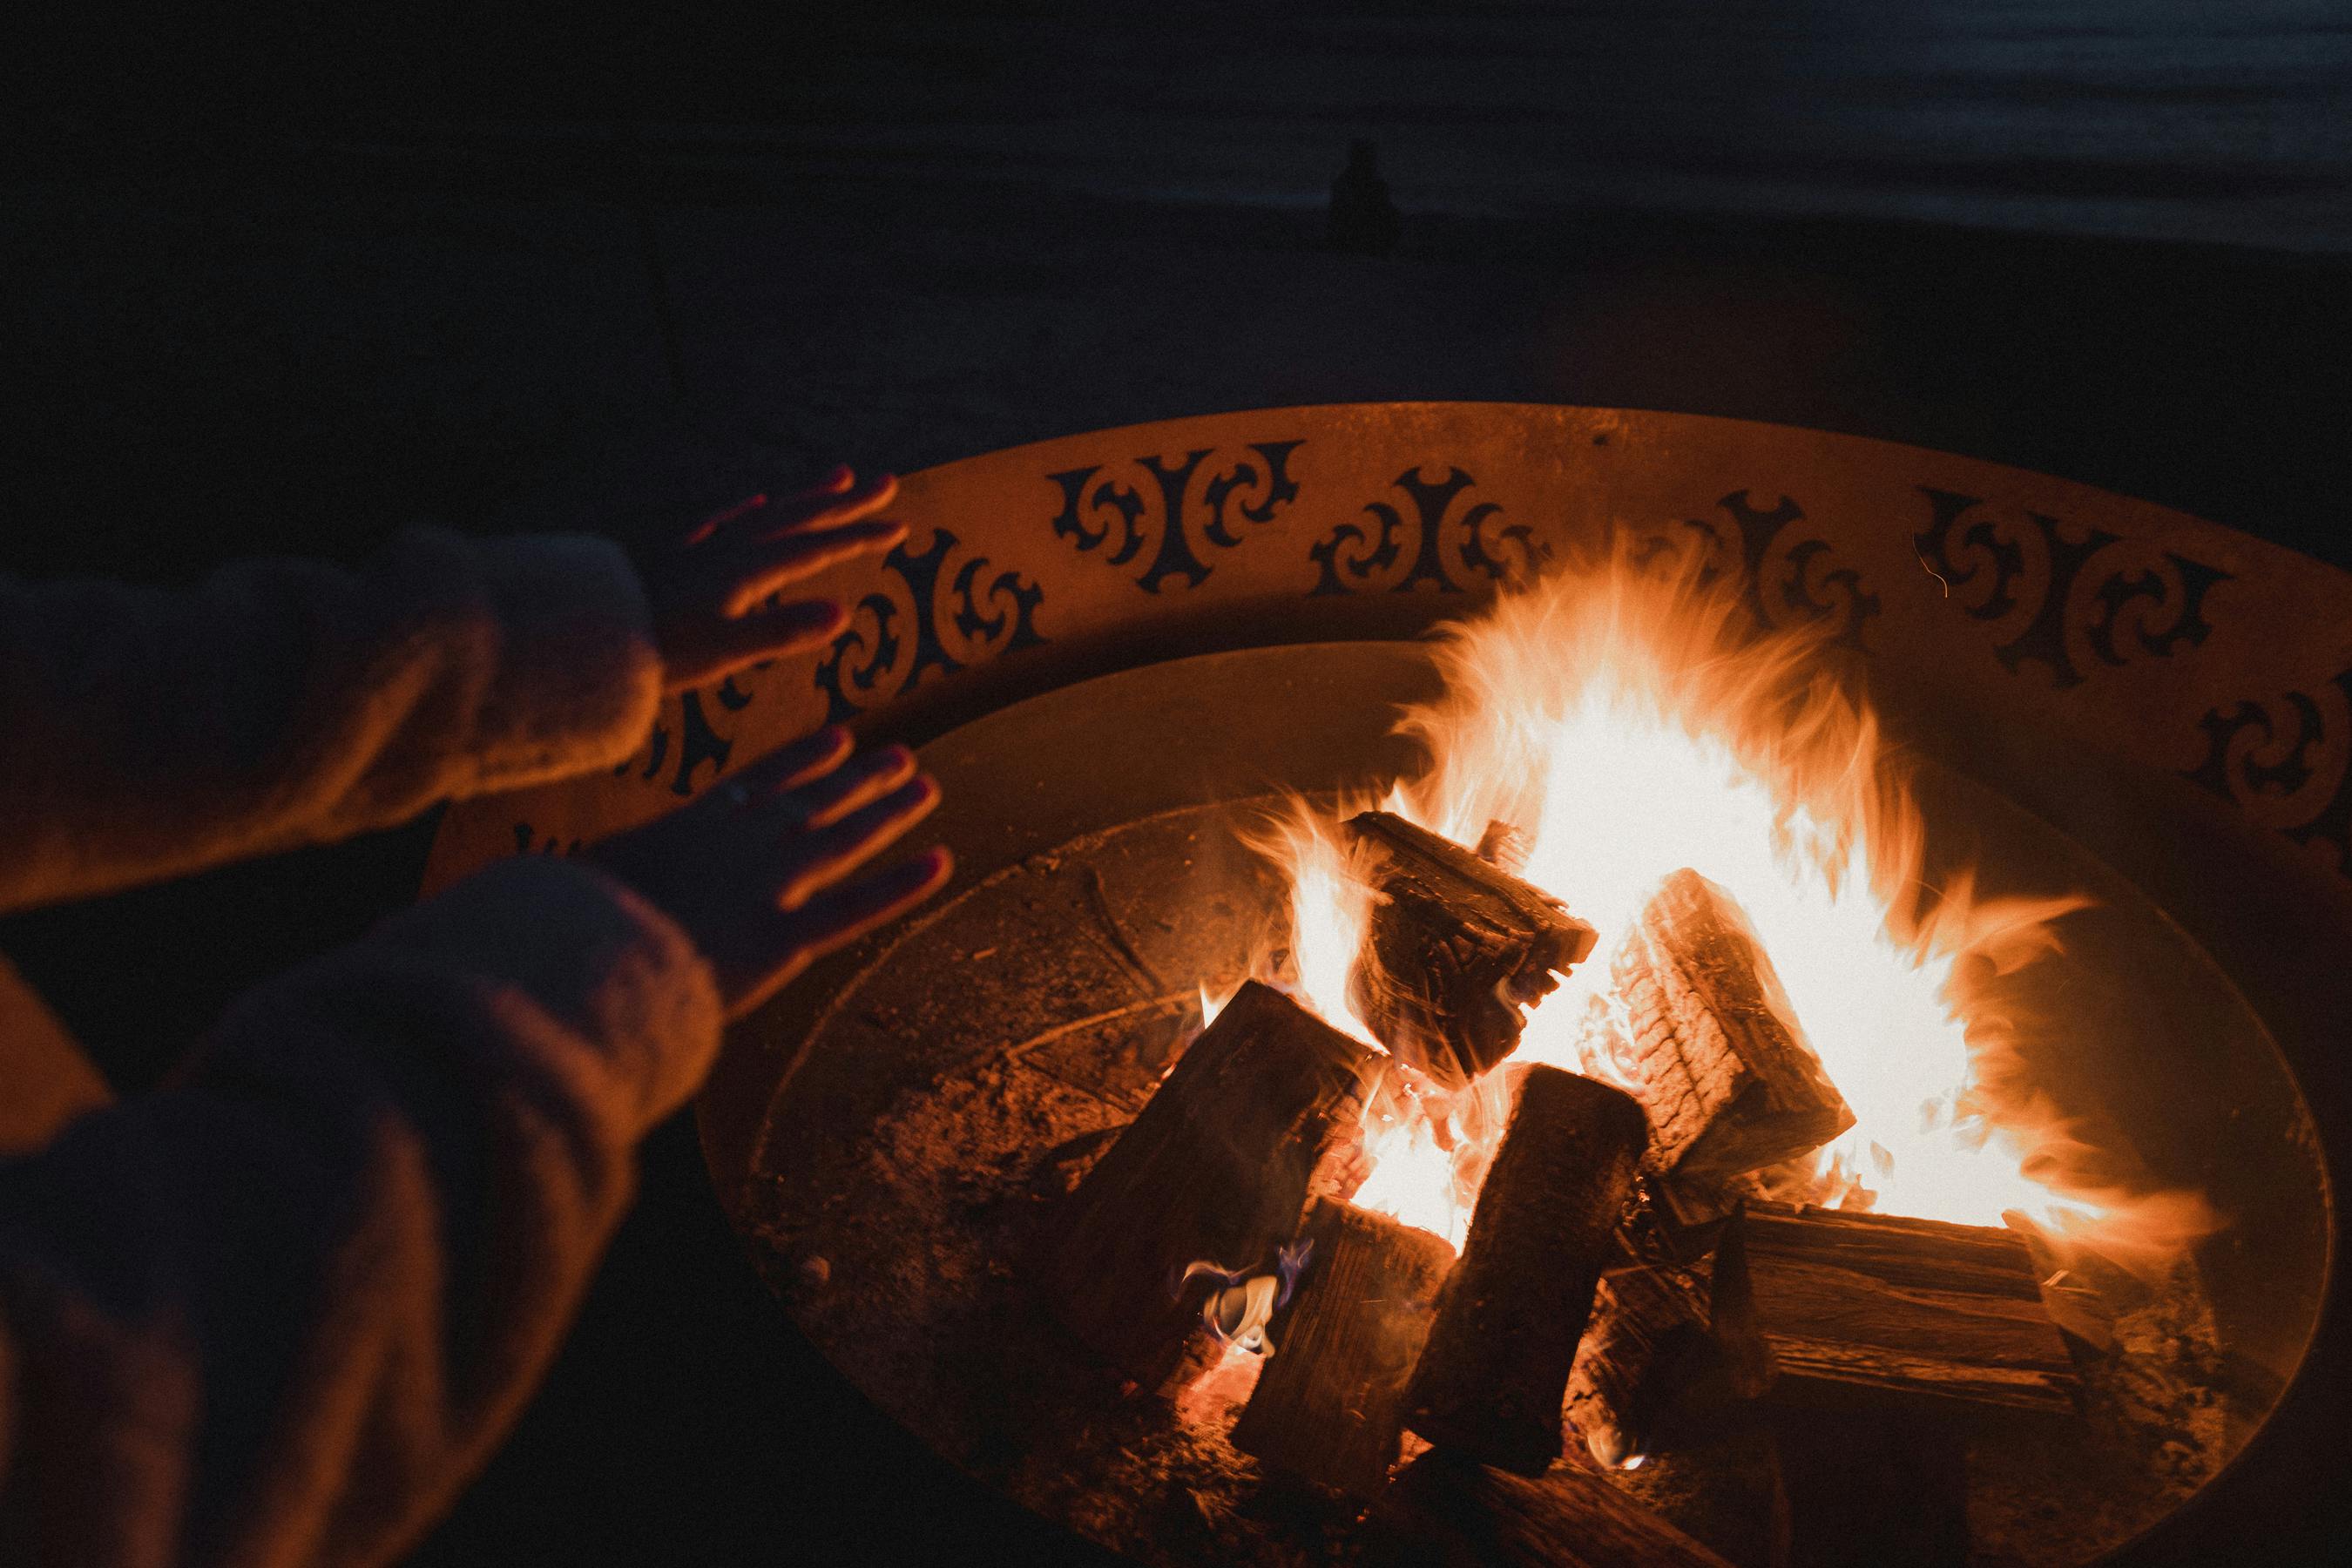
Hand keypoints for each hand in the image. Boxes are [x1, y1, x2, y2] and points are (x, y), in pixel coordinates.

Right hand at [585, 727, 951, 1016]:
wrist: (581, 957)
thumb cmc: (570, 922)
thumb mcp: (588, 875)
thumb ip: (622, 868)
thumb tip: (606, 867)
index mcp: (694, 824)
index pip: (761, 782)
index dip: (804, 760)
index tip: (839, 738)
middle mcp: (741, 844)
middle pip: (813, 802)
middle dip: (858, 780)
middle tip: (901, 758)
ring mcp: (767, 886)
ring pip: (842, 840)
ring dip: (887, 811)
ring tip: (925, 787)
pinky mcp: (784, 937)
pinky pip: (856, 907)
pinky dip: (901, 885)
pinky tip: (941, 862)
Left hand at [640, 466, 905, 693]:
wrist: (587, 635)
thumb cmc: (657, 652)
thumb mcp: (724, 651)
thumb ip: (781, 632)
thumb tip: (843, 614)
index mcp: (748, 570)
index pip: (817, 548)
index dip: (860, 537)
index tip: (901, 526)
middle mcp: (730, 548)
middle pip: (798, 518)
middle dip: (845, 504)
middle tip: (885, 482)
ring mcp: (702, 546)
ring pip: (766, 512)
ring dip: (804, 496)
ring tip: (837, 476)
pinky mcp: (675, 552)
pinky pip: (721, 520)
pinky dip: (745, 508)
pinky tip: (755, 500)